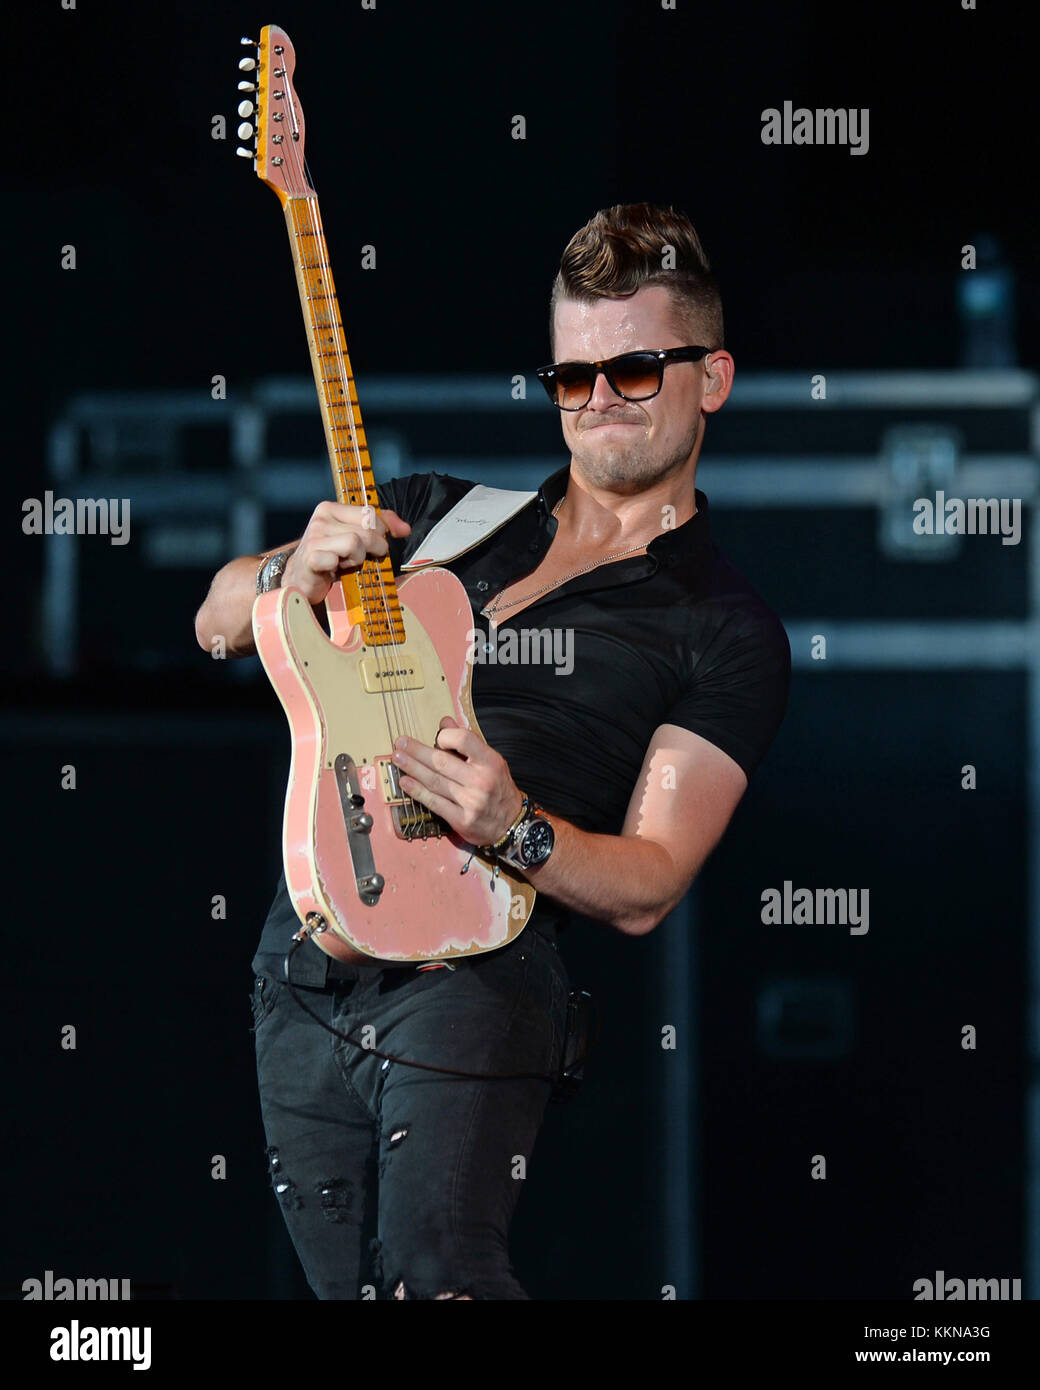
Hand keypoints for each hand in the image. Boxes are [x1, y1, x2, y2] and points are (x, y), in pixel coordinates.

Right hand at [281, 501, 410, 604]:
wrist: (301, 577)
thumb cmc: (332, 556)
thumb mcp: (355, 536)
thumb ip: (380, 526)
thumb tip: (405, 528)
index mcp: (330, 508)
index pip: (370, 513)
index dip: (381, 532)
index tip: (375, 545)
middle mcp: (321, 519)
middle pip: (366, 530)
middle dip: (371, 548)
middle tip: (359, 557)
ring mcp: (314, 538)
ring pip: (355, 543)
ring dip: (357, 559)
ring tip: (345, 563)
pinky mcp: (311, 557)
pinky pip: (338, 560)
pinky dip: (342, 569)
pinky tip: (334, 570)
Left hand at [390, 716, 523, 846]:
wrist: (512, 824)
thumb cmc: (498, 789)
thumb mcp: (490, 762)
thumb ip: (467, 742)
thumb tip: (445, 723)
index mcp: (490, 762)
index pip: (464, 740)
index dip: (446, 736)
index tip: (436, 737)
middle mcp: (481, 780)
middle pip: (442, 762)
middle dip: (417, 751)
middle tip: (399, 743)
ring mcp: (470, 802)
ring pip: (434, 781)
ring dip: (412, 769)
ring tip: (397, 759)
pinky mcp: (461, 820)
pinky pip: (434, 803)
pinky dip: (417, 792)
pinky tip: (405, 783)